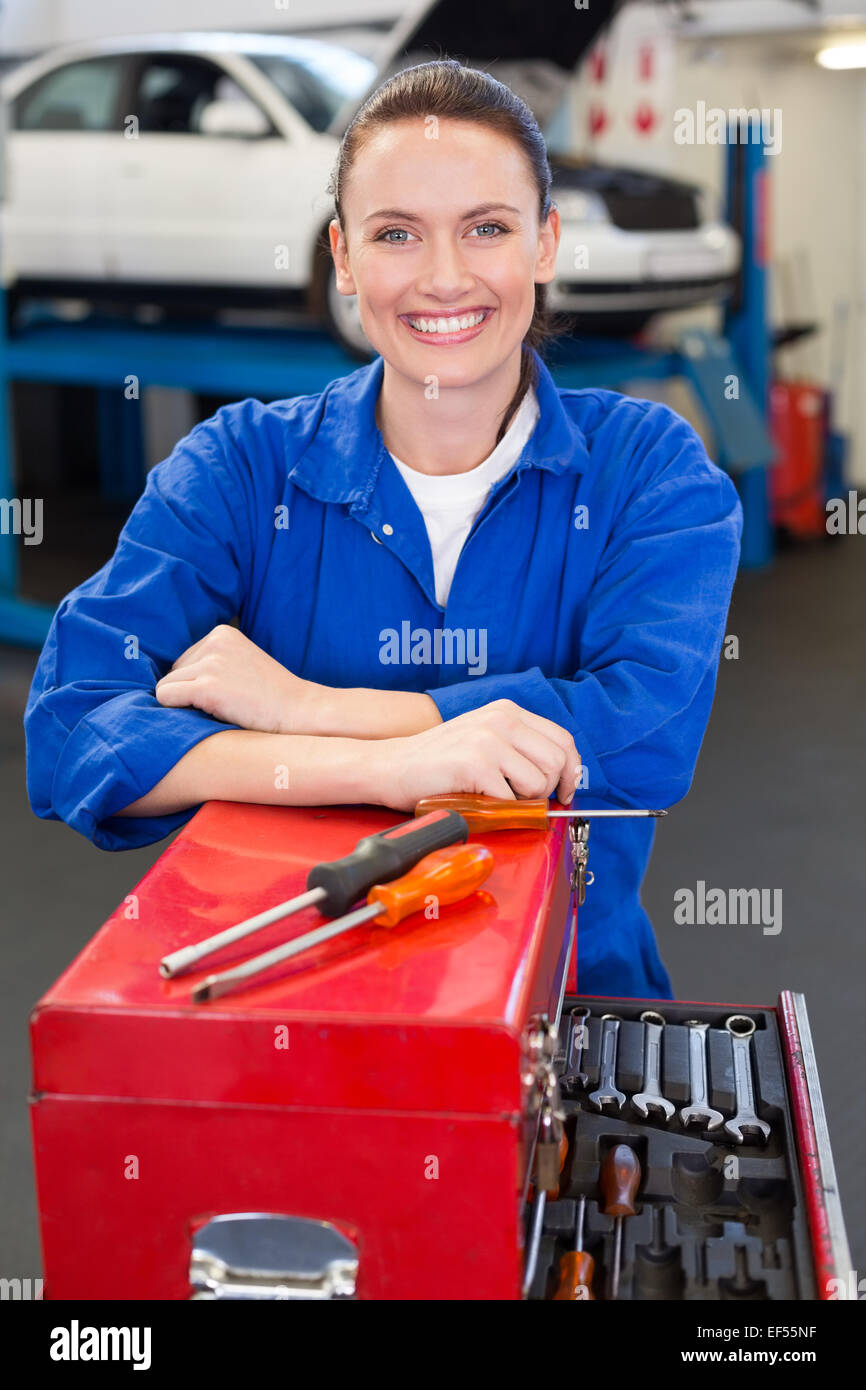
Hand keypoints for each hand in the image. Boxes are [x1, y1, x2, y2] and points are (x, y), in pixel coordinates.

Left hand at [155, 624, 323, 733]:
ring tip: (218, 711)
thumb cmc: (270, 695)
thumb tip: (166, 679)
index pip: (185, 660)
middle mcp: (214, 642)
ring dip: (186, 705)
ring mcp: (211, 664)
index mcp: (222, 633)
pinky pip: (165, 697)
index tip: (226, 693)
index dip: (198, 683)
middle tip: (224, 704)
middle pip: (174, 672)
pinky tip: (204, 717)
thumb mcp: (241, 663)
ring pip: (167, 686)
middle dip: (190, 692)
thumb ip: (213, 661)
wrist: (299, 710)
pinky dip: (175, 711)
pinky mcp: (207, 687)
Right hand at [369, 699, 580, 810]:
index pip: (563, 740)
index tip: (564, 791)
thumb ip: (518, 750)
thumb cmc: (438, 762)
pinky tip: (477, 801)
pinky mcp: (475, 763)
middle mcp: (502, 720)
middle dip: (548, 791)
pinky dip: (497, 810)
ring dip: (522, 801)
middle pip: (558, 762)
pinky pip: (510, 800)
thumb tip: (560, 778)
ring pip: (538, 783)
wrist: (391, 766)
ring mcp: (489, 740)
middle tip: (528, 803)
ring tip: (495, 798)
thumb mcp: (484, 741)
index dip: (571, 771)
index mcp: (508, 712)